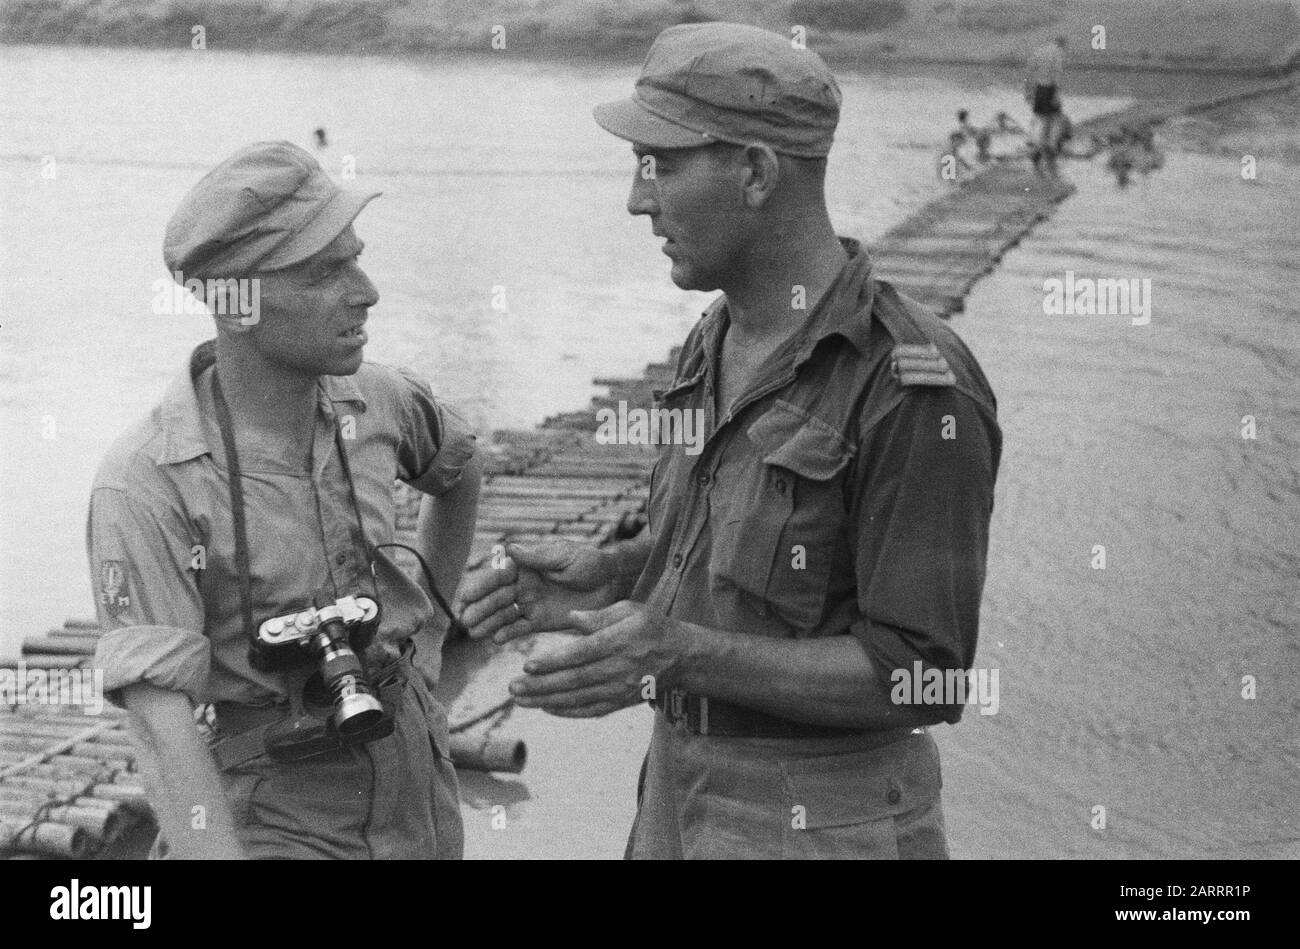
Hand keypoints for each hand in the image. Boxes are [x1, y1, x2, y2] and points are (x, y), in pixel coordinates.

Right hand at [453, 540, 616, 642]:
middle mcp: (522, 585)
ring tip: (474, 632)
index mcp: (524, 566)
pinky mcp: (539, 622)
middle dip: (479, 607)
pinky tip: (496, 639)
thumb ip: (537, 557)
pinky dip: (506, 633)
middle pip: (493, 598)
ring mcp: (529, 604)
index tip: (467, 596)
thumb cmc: (589, 562)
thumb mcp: (564, 556)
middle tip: (466, 619)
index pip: (495, 576)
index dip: (480, 586)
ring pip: (502, 615)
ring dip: (487, 622)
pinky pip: (519, 629)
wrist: (611, 583)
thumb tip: (509, 548)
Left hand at [509, 601, 685, 717]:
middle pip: (575, 679)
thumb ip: (600, 615)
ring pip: (579, 698)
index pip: (582, 653)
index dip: (554, 661)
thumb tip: (571, 618)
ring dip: (547, 700)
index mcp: (620, 641)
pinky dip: (568, 711)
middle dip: (541, 685)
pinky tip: (546, 708)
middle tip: (513, 687)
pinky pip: (591, 710)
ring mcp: (621, 688)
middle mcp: (620, 668)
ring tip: (521, 699)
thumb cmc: (651, 626)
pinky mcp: (621, 701)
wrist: (679, 656)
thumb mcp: (630, 609)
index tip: (528, 665)